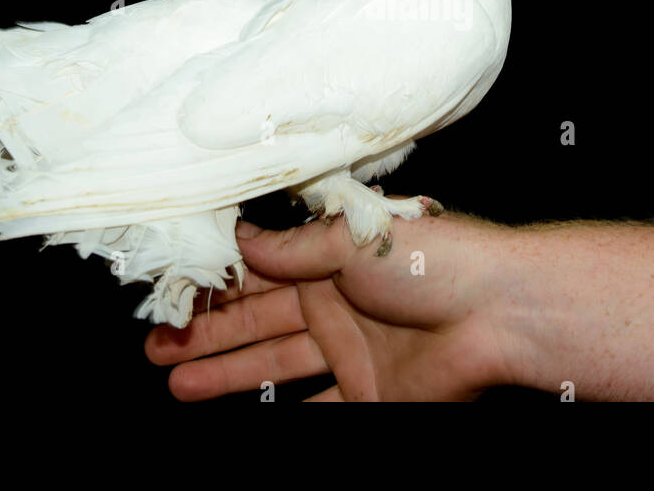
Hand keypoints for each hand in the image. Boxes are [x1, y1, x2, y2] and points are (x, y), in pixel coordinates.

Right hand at [144, 205, 513, 400]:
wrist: (496, 314)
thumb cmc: (432, 260)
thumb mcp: (347, 240)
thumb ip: (290, 247)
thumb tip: (242, 236)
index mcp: (332, 260)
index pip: (262, 273)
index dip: (218, 286)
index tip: (174, 297)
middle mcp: (337, 304)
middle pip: (259, 322)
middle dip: (208, 334)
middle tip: (157, 347)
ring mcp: (353, 352)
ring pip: (275, 366)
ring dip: (227, 373)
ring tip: (176, 383)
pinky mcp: (371, 395)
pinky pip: (318, 409)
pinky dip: (281, 415)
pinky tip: (242, 417)